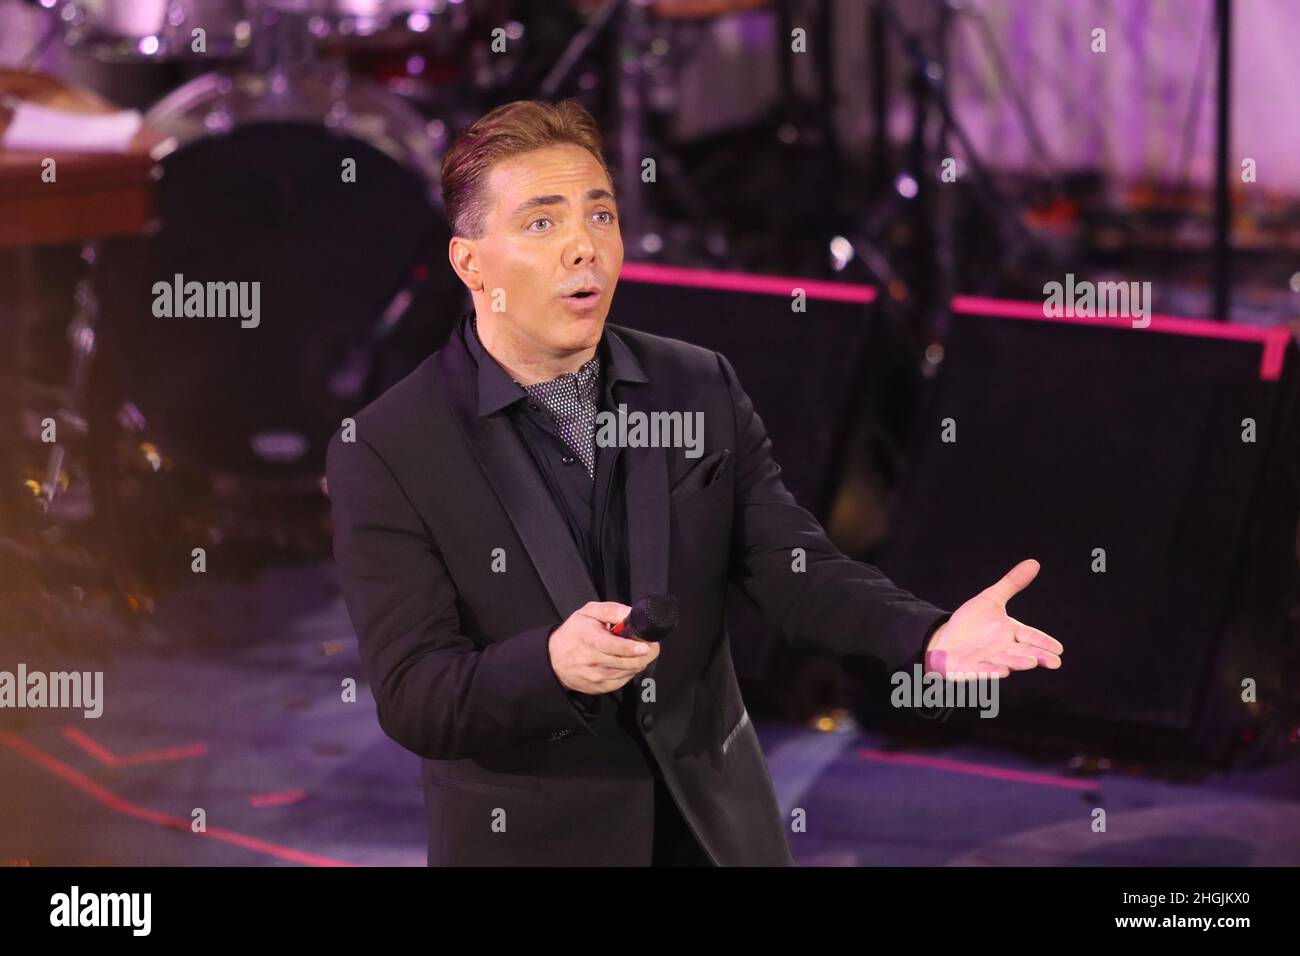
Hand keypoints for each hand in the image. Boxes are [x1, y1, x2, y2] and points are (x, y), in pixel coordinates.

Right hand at [548, 601, 660, 694]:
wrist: (554, 660)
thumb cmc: (573, 634)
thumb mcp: (587, 613)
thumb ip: (610, 610)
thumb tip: (631, 614)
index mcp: (588, 639)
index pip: (611, 646)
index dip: (630, 648)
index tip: (644, 646)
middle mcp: (592, 661)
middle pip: (625, 662)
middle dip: (645, 654)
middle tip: (651, 645)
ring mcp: (596, 677)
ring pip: (628, 672)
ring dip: (639, 662)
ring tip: (637, 651)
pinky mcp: (600, 688)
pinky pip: (624, 681)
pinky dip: (630, 671)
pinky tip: (626, 661)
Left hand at [923, 559, 1062, 679]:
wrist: (946, 638)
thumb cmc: (973, 622)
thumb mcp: (991, 599)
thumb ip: (1012, 583)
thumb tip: (1034, 563)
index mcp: (1010, 632)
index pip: (1031, 636)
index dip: (1044, 642)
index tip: (1059, 649)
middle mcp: (1002, 648)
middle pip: (1024, 652)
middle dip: (1039, 657)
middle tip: (1055, 662)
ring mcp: (987, 659)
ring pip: (1006, 662)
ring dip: (1018, 663)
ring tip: (1031, 663)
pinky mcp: (970, 668)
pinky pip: (982, 670)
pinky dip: (991, 672)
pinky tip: (1002, 672)